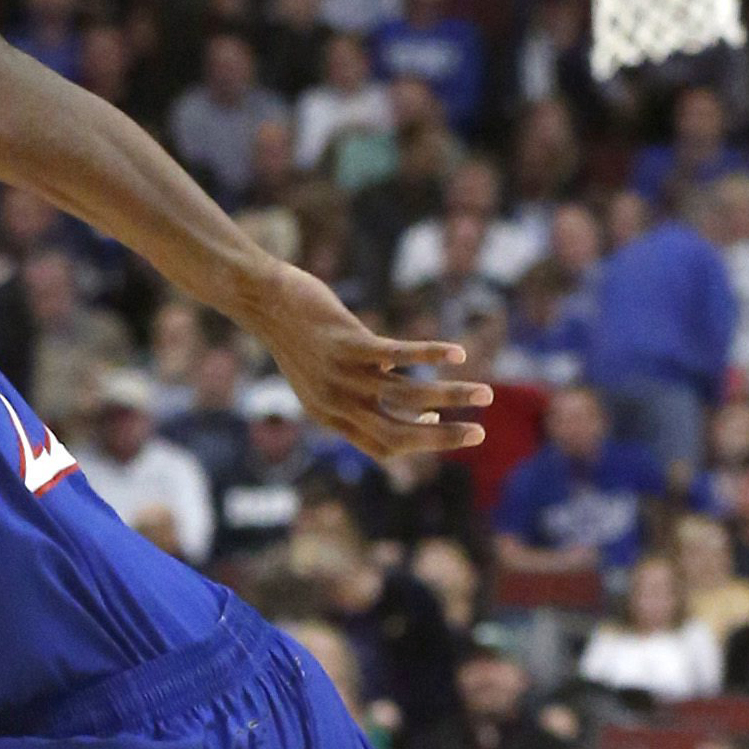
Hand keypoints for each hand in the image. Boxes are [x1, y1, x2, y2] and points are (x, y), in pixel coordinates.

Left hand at [242, 266, 489, 457]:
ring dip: (452, 397)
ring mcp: (343, 375)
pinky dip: (432, 356)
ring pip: (408, 397)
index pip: (381, 447)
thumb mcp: (317, 375)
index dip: (416, 443)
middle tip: (479, 435)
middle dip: (443, 439)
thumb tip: (394, 387)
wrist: (263, 301)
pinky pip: (399, 356)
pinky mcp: (350, 344)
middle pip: (398, 435)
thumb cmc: (295, 336)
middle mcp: (337, 403)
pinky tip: (458, 355)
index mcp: (329, 416)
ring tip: (485, 396)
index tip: (442, 425)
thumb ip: (352, 391)